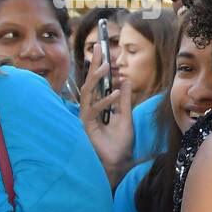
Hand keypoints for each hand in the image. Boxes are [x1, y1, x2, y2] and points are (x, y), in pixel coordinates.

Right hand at [79, 60, 133, 181]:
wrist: (117, 162)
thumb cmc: (119, 143)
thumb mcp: (126, 117)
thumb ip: (124, 100)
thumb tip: (124, 80)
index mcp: (99, 105)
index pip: (98, 82)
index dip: (98, 66)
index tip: (102, 49)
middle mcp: (90, 108)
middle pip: (90, 82)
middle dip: (93, 65)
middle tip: (98, 49)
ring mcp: (86, 116)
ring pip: (87, 92)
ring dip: (96, 78)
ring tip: (105, 66)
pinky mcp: (85, 125)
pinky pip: (93, 109)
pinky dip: (104, 101)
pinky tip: (114, 93)